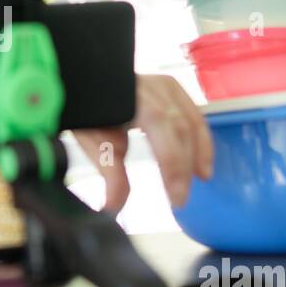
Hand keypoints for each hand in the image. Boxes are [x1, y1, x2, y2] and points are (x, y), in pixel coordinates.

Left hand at [74, 74, 213, 211]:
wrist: (84, 79)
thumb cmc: (88, 110)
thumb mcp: (91, 139)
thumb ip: (108, 172)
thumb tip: (115, 207)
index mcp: (133, 96)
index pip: (164, 127)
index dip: (174, 164)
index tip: (176, 197)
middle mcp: (154, 87)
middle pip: (181, 127)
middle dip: (185, 166)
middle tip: (181, 199)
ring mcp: (166, 85)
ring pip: (194, 120)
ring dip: (200, 153)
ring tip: (201, 179)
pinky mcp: (173, 89)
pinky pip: (194, 116)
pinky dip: (201, 140)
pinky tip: (200, 162)